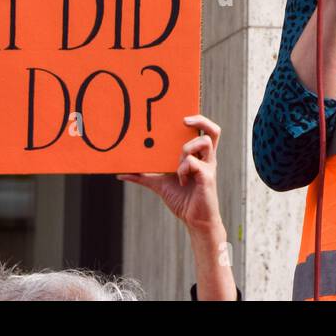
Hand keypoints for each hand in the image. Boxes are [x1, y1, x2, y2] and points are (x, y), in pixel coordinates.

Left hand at [117, 115, 222, 233]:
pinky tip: (180, 181)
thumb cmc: (182, 200)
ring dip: (186, 149)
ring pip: (204, 141)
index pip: (204, 130)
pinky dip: (182, 169)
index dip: (198, 119)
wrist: (194, 220)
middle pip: (214, 130)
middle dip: (200, 120)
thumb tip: (121, 174)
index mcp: (198, 156)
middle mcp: (206, 158)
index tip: (181, 115)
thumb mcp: (158, 184)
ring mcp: (208, 166)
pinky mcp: (207, 176)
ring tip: (178, 165)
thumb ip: (143, 176)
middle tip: (184, 121)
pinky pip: (193, 162)